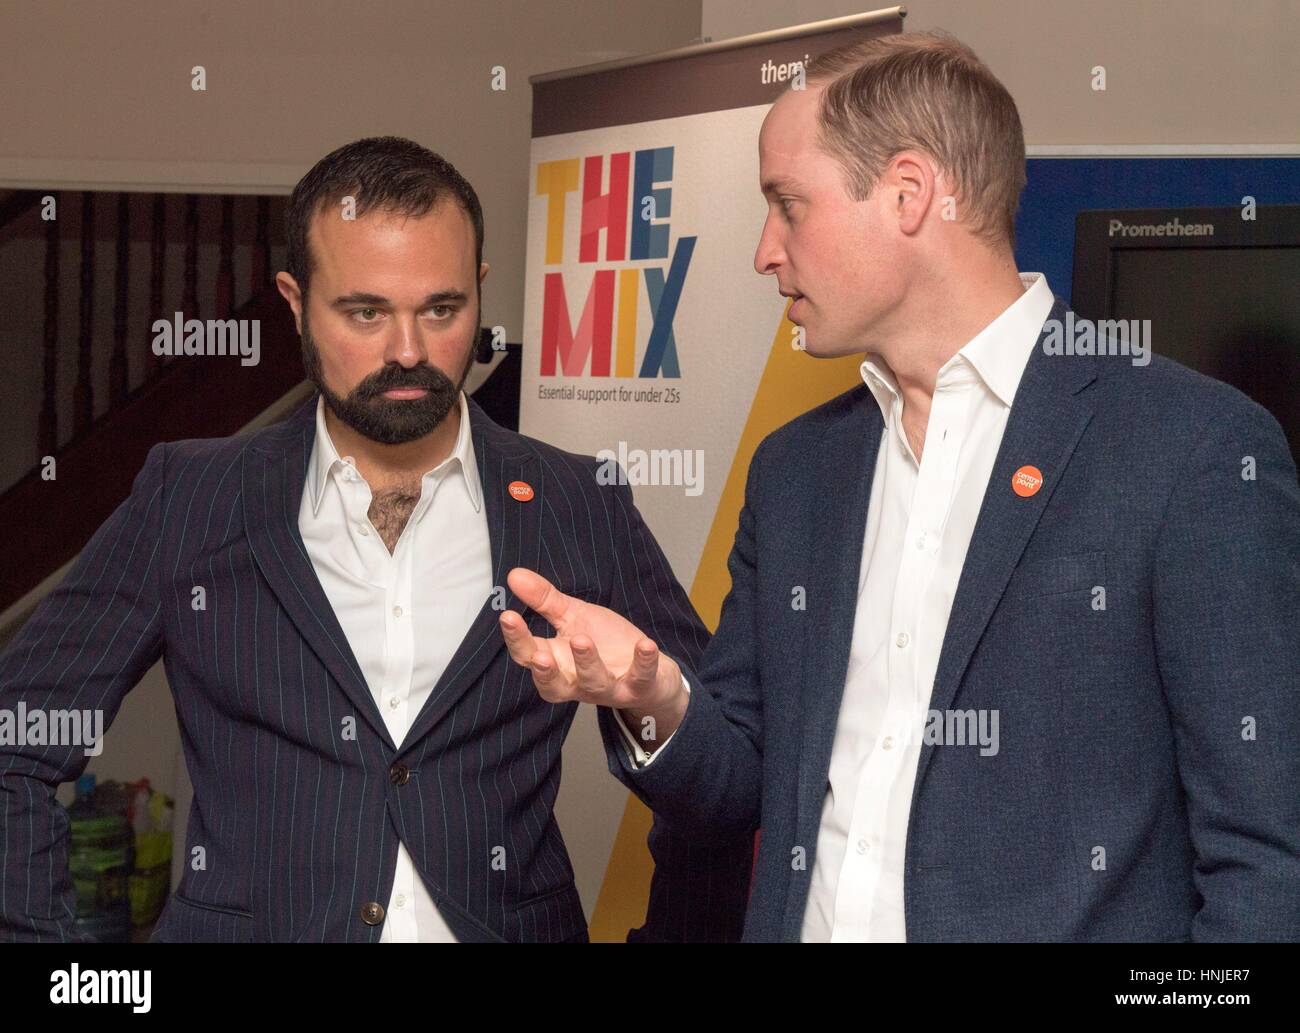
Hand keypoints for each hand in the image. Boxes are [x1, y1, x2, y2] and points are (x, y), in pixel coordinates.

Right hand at [498, 568, 683, 714]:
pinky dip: (643, 662)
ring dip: (587, 663)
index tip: (508, 615)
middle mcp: (577, 681)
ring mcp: (609, 686)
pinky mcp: (639, 686)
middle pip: (553, 684)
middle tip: (539, 655)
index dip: (517, 639)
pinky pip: (641, 678)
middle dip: (545, 672)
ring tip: (581, 640)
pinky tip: (644, 644)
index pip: (528, 655)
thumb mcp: (573, 616)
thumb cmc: (603, 643)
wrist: (648, 670)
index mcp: (556, 662)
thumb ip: (544, 600)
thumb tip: (514, 575)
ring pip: (594, 682)